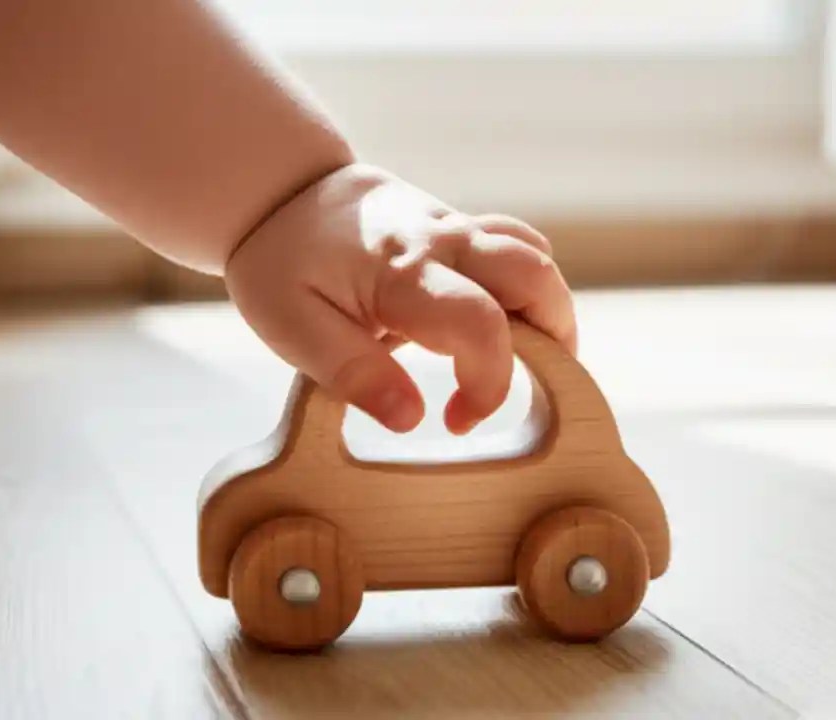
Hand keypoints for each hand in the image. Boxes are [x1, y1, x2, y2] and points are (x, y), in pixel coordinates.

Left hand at [225, 164, 576, 434]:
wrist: (284, 191)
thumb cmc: (284, 264)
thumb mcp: (292, 329)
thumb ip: (354, 374)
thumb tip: (412, 420)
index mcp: (403, 272)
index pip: (482, 325)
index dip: (489, 386)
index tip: (457, 420)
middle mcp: (444, 241)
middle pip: (536, 279)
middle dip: (551, 344)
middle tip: (525, 391)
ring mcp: (459, 228)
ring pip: (538, 259)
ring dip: (550, 315)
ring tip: (523, 365)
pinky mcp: (464, 229)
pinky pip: (523, 247)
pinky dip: (532, 288)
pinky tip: (507, 324)